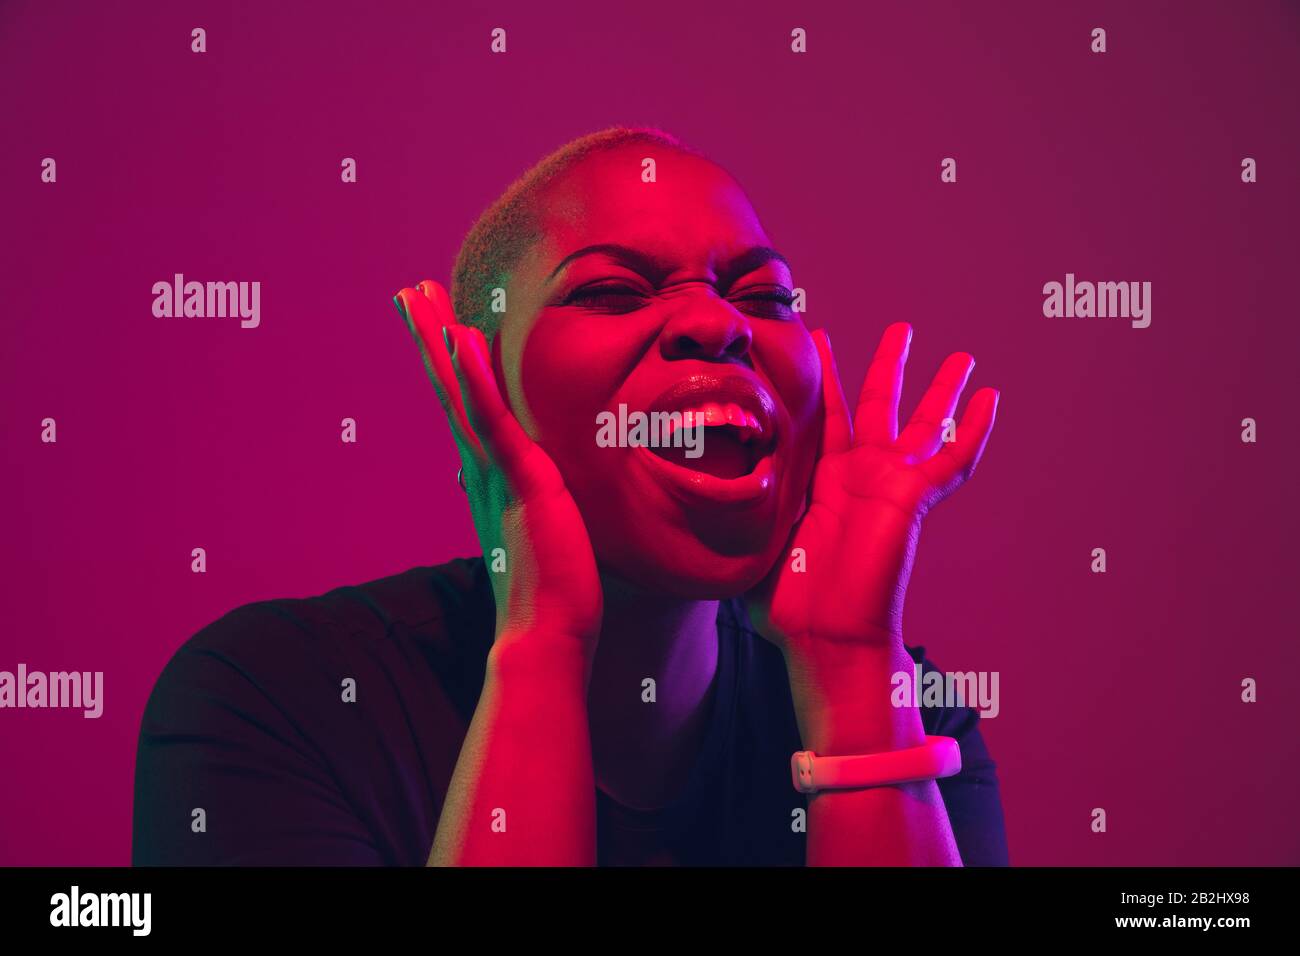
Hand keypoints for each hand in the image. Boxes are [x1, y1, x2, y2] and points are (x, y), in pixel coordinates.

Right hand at [394, 281, 602, 664]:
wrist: (546, 637)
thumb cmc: (549, 592)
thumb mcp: (539, 531)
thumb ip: (527, 503)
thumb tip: (523, 492)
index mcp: (488, 477)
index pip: (465, 407)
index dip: (449, 364)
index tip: (439, 326)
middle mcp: (482, 469)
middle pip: (449, 388)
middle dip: (430, 336)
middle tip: (409, 292)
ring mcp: (496, 473)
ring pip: (459, 393)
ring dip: (439, 339)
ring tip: (419, 294)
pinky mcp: (521, 480)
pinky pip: (494, 420)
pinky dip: (475, 378)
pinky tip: (462, 337)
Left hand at [746, 322, 998, 657]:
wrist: (824, 636)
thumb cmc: (787, 603)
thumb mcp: (750, 540)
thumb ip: (733, 506)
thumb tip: (689, 482)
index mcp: (823, 481)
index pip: (826, 413)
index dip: (826, 376)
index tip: (820, 335)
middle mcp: (860, 475)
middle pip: (880, 404)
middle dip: (891, 365)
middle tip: (902, 328)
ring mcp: (890, 485)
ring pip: (923, 424)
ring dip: (941, 389)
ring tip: (962, 356)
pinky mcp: (912, 498)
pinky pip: (952, 462)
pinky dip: (974, 432)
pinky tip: (992, 400)